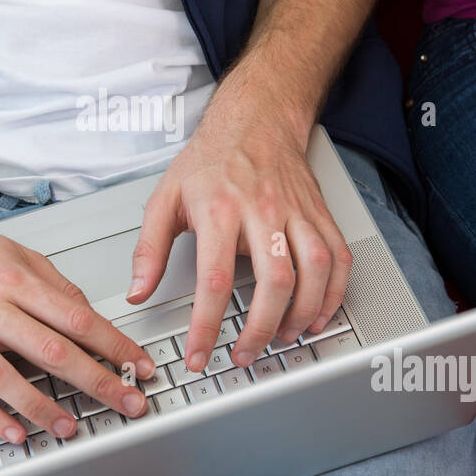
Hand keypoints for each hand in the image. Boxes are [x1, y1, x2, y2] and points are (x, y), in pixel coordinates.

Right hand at [0, 188, 154, 444]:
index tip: (140, 366)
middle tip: (128, 403)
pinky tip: (14, 432)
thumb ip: (56, 286)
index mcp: (15, 281)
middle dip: (97, 381)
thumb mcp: (17, 254)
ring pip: (5, 377)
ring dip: (42, 407)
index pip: (78, 320)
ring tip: (70, 427)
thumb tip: (90, 316)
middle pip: (52, 351)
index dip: (115, 346)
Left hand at [127, 77, 351, 374]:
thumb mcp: (164, 198)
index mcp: (219, 211)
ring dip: (302, 314)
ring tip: (283, 338)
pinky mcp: (319, 214)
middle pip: (274, 282)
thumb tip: (138, 291)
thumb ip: (149, 249)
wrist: (254, 120)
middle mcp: (262, 212)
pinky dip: (333, 293)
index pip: (214, 281)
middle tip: (245, 355)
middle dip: (262, 330)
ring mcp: (296, 213)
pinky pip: (338, 258)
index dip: (206, 326)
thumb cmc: (209, 160)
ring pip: (313, 271)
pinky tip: (317, 314)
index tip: (199, 354)